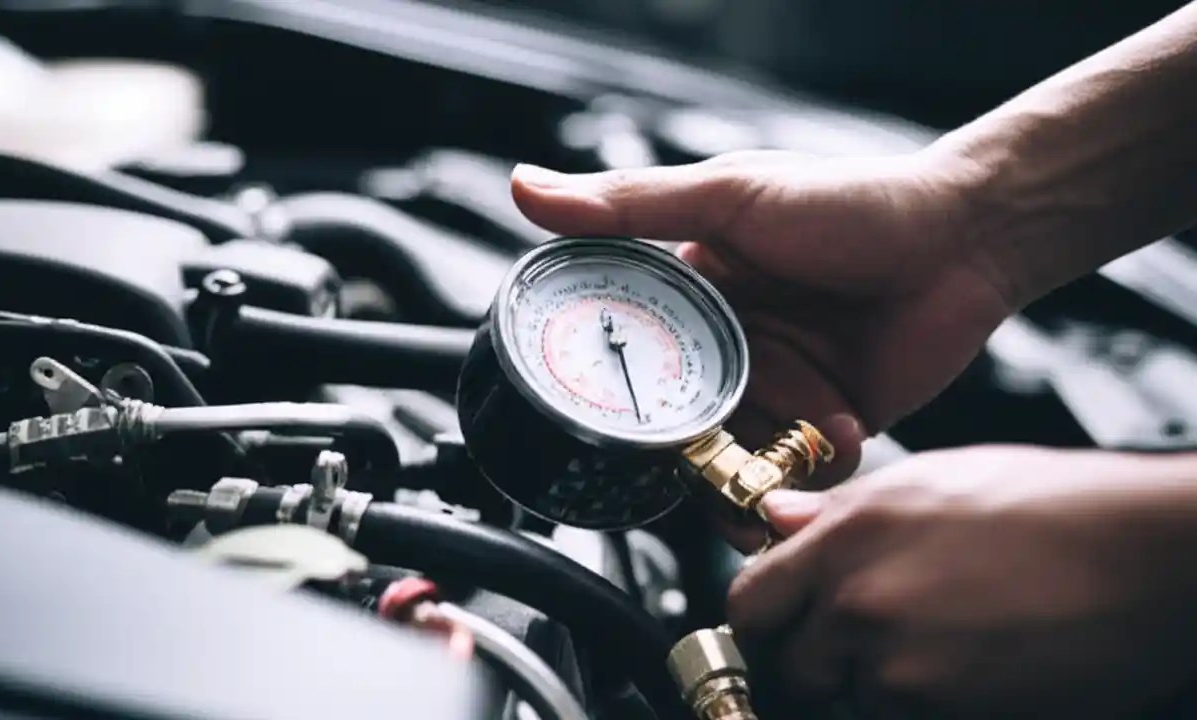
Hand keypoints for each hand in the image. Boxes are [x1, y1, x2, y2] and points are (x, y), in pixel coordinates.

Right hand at [511, 150, 1011, 547]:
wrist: (967, 239)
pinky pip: (794, 472)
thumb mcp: (730, 195)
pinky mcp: (823, 425)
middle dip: (694, 446)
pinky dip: (811, 470)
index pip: (628, 356)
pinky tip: (837, 431)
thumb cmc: (852, 202)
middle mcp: (724, 347)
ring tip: (791, 438)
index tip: (632, 410)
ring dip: (757, 462)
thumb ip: (629, 204)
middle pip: (676, 424)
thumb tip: (525, 188)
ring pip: (732, 458)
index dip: (623, 391)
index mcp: (688, 294)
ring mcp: (775, 388)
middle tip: (715, 442)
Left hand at [728, 446, 1196, 718]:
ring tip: (932, 651)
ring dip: (869, 687)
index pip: (750, 600)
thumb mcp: (931, 481)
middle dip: (814, 659)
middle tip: (858, 644)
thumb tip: (781, 521)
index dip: (765, 616)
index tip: (782, 621)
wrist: (1146, 557)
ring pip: (845, 700)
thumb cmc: (1054, 508)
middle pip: (790, 664)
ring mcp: (899, 669)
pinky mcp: (942, 715)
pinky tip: (961, 675)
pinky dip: (914, 708)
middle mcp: (859, 603)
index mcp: (847, 537)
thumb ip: (839, 510)